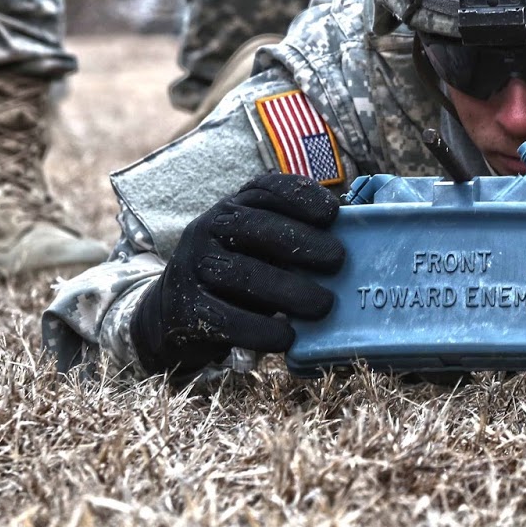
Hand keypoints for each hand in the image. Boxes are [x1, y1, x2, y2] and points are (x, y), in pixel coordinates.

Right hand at [130, 174, 345, 374]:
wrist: (171, 314)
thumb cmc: (236, 274)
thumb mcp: (259, 247)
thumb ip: (293, 239)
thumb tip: (354, 242)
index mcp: (233, 207)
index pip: (266, 190)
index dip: (301, 196)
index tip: (333, 213)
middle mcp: (208, 228)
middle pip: (253, 227)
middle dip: (300, 241)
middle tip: (337, 260)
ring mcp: (193, 267)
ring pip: (241, 273)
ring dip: (288, 290)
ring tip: (323, 304)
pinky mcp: (186, 308)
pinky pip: (226, 319)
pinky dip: (261, 330)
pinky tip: (287, 336)